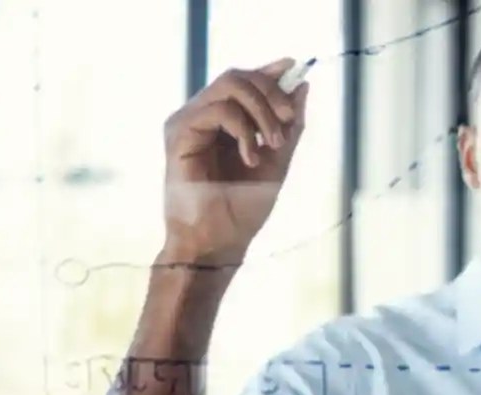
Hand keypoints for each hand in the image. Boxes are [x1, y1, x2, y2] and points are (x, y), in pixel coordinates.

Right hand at [162, 57, 308, 267]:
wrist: (218, 244)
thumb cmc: (241, 210)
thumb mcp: (278, 162)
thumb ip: (289, 126)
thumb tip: (302, 86)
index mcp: (222, 122)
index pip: (243, 81)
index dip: (269, 70)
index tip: (293, 66)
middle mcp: (201, 116)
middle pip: (238, 76)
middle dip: (272, 93)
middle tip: (288, 122)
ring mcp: (187, 122)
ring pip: (230, 86)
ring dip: (262, 111)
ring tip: (274, 144)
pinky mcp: (178, 134)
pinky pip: (218, 110)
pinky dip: (244, 130)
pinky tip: (251, 157)